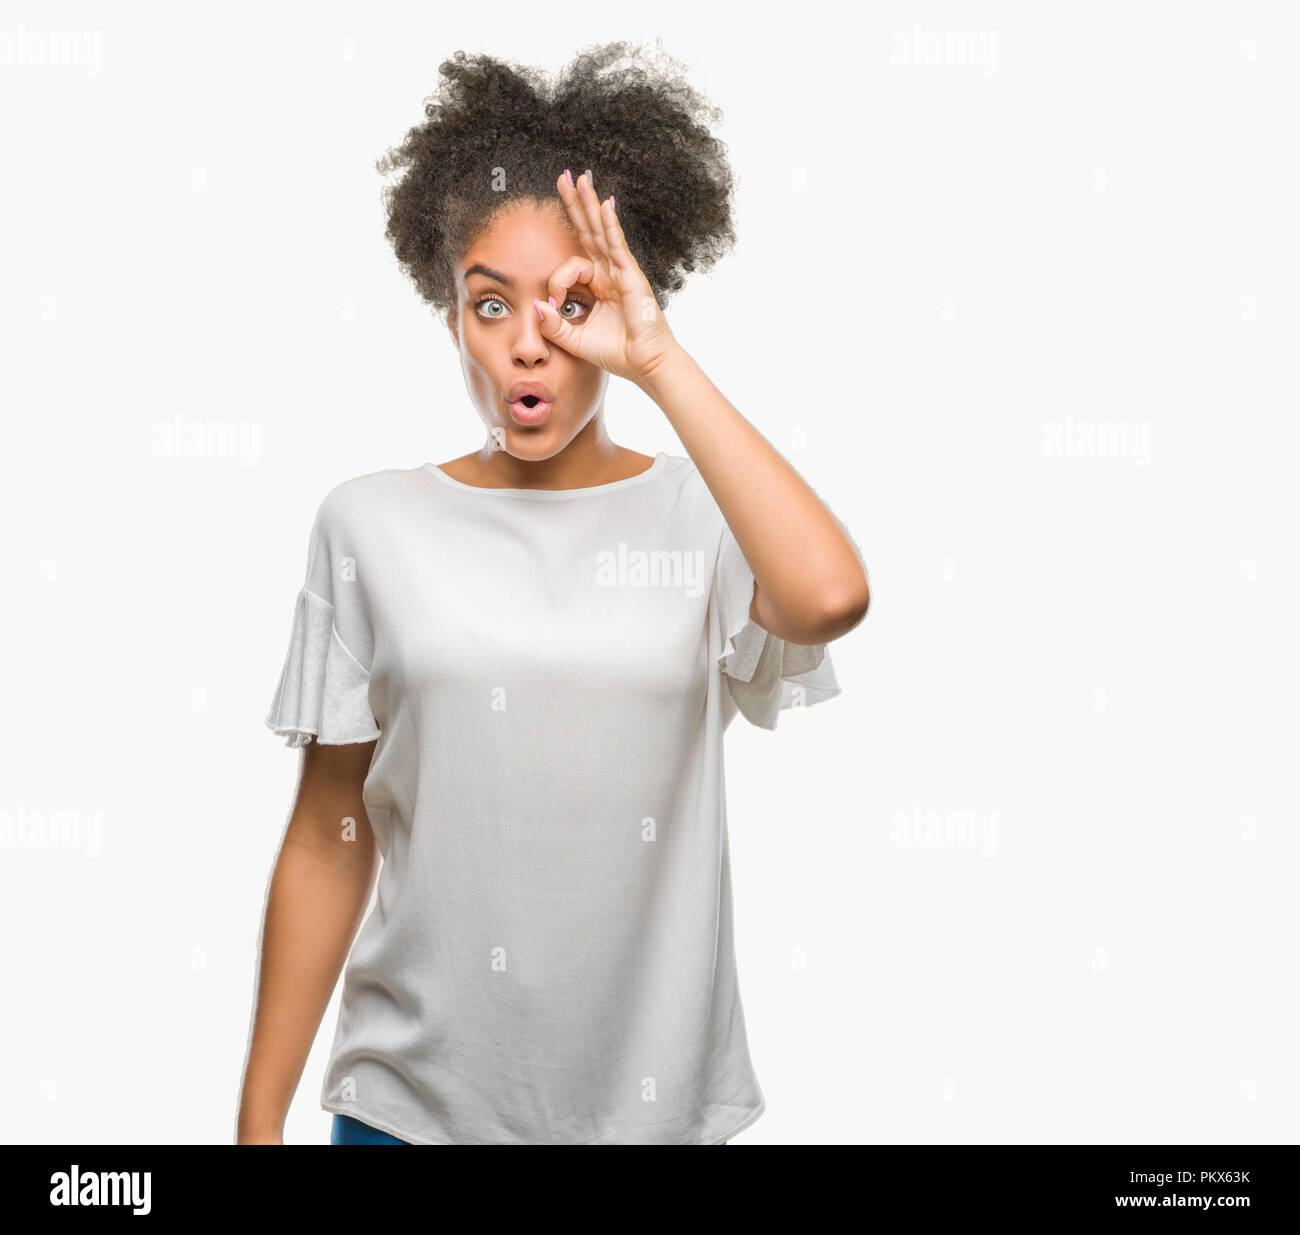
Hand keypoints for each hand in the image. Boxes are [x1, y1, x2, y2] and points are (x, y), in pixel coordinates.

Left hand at [534, 170, 681, 385]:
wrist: (645, 366)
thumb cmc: (617, 354)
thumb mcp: (575, 340)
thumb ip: (553, 325)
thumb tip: (535, 305)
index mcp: (597, 287)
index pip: (570, 265)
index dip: (555, 280)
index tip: (551, 303)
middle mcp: (609, 274)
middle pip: (587, 232)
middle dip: (574, 204)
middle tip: (562, 177)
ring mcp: (621, 272)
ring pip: (601, 231)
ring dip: (589, 203)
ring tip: (580, 177)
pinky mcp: (631, 276)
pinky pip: (617, 245)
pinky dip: (610, 224)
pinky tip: (604, 204)